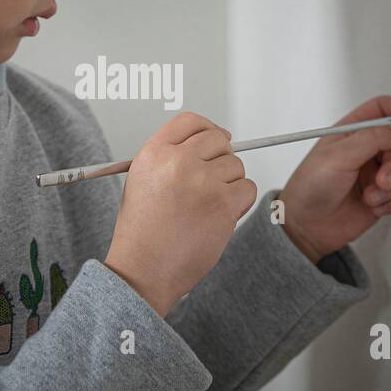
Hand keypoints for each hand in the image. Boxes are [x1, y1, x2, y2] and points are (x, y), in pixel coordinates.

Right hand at [105, 112, 257, 316]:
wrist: (144, 269)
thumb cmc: (143, 232)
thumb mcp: (142, 180)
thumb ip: (170, 158)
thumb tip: (208, 144)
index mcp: (154, 153)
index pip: (190, 121)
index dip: (208, 129)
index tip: (216, 139)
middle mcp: (178, 162)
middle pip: (218, 140)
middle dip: (221, 158)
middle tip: (213, 181)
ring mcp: (203, 181)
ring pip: (236, 166)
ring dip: (229, 184)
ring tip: (207, 207)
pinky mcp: (223, 203)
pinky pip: (247, 189)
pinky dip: (239, 203)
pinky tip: (218, 216)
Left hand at [278, 95, 390, 262]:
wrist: (306, 227)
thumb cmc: (308, 188)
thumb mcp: (339, 156)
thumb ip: (372, 138)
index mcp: (353, 132)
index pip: (384, 109)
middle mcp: (366, 150)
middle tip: (383, 178)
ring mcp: (375, 172)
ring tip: (371, 195)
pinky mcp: (382, 195)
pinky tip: (373, 205)